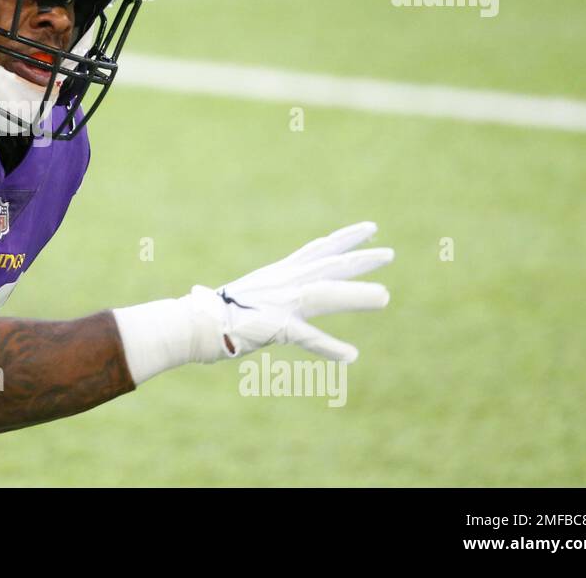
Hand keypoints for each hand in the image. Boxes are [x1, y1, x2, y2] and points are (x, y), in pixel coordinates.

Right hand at [192, 221, 392, 363]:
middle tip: (390, 254)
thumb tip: (276, 299)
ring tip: (385, 297)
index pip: (318, 249)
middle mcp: (284, 281)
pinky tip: (350, 355)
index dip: (345, 238)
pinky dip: (329, 347)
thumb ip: (269, 294)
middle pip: (329, 265)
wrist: (196, 321)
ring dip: (355, 296)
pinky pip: (307, 337)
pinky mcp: (274, 326)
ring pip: (325, 294)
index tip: (369, 229)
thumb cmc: (216, 311)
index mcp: (280, 273)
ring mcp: (280, 302)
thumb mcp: (251, 295)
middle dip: (361, 259)